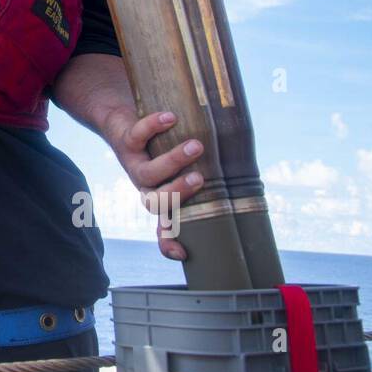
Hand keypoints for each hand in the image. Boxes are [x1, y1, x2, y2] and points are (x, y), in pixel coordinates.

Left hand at [105, 109, 205, 261]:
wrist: (123, 120)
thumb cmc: (162, 144)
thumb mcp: (183, 163)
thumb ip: (206, 173)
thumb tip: (249, 178)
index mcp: (162, 196)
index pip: (164, 228)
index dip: (168, 243)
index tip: (182, 253)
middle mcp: (147, 186)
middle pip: (154, 203)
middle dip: (177, 193)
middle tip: (200, 178)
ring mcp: (134, 165)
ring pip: (147, 174)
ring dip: (172, 161)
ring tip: (196, 146)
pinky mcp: (125, 141)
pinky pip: (136, 137)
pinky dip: (152, 126)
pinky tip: (170, 118)